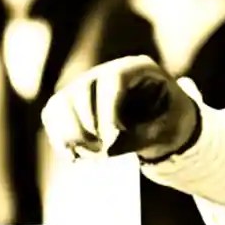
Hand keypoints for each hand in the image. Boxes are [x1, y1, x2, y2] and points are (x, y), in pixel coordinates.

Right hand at [41, 55, 200, 161]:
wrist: (164, 124)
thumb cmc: (171, 122)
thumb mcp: (169, 130)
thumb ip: (143, 137)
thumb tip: (109, 148)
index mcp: (137, 68)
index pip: (114, 78)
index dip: (109, 109)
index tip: (112, 138)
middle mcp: (107, 71)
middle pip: (82, 90)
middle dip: (88, 126)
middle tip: (103, 153)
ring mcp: (87, 84)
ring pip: (62, 102)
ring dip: (71, 132)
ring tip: (90, 155)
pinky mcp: (73, 102)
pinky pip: (54, 114)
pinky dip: (59, 137)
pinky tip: (74, 156)